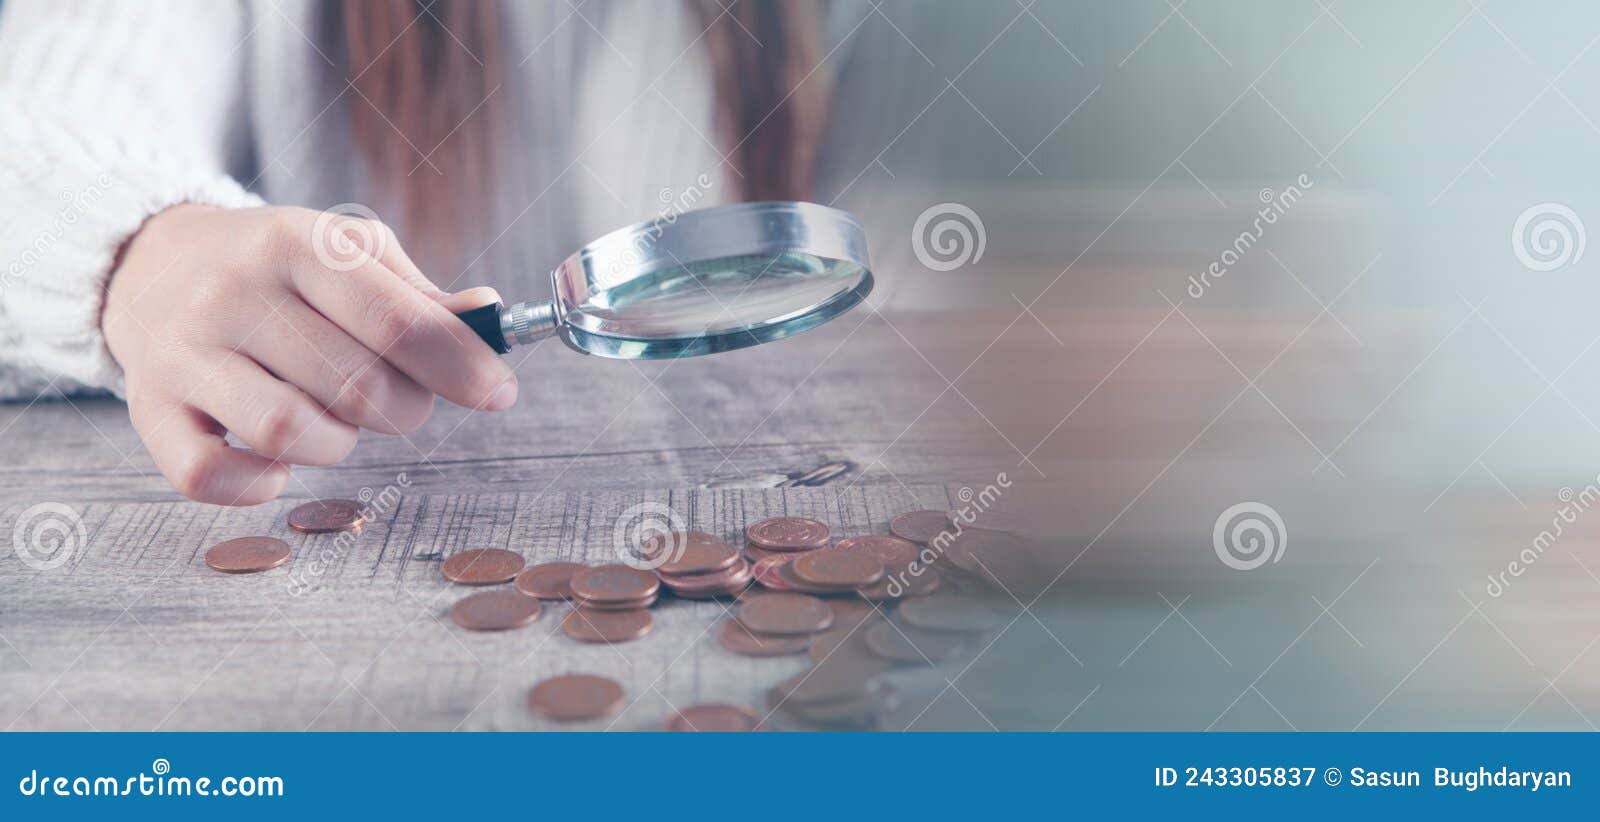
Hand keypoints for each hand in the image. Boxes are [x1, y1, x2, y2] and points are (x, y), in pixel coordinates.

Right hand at [102, 204, 517, 504]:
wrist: (149, 262)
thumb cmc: (276, 266)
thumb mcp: (347, 253)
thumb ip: (419, 295)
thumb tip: (491, 317)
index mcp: (296, 245)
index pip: (397, 319)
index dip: (462, 364)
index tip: (500, 392)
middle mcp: (234, 294)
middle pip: (357, 386)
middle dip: (405, 408)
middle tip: (399, 398)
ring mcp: (186, 354)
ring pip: (291, 433)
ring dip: (339, 445)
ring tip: (335, 420)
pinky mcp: (150, 408)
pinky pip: (209, 475)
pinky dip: (259, 483)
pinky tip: (277, 459)